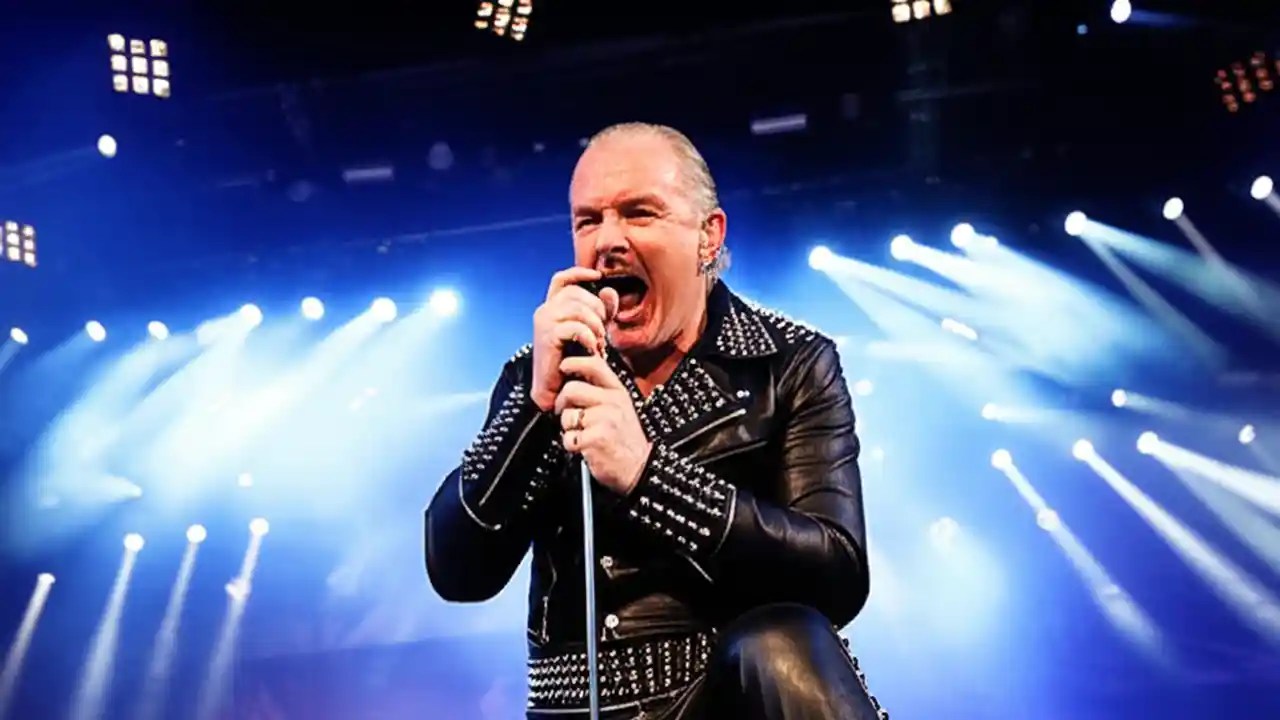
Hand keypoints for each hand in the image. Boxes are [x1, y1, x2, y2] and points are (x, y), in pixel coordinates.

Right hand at [530, 268, 618, 411]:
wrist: (557, 389)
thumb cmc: (574, 361)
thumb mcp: (593, 332)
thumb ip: (602, 311)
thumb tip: (609, 290)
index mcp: (553, 308)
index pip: (562, 280)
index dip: (578, 273)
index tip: (598, 274)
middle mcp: (545, 311)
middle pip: (577, 294)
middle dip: (596, 311)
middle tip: (602, 334)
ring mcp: (544, 322)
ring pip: (578, 309)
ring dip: (595, 327)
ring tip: (598, 344)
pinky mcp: (547, 336)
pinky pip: (576, 326)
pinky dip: (589, 337)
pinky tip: (592, 349)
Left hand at [555, 354, 651, 494]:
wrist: (640, 468)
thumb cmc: (627, 440)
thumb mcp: (622, 408)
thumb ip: (601, 392)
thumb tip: (574, 380)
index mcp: (618, 392)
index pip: (595, 365)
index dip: (574, 363)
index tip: (563, 367)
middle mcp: (612, 403)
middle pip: (571, 390)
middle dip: (561, 403)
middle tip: (565, 413)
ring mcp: (603, 420)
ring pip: (567, 416)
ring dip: (568, 428)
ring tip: (582, 435)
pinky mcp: (594, 439)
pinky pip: (568, 438)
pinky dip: (571, 445)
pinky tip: (584, 448)